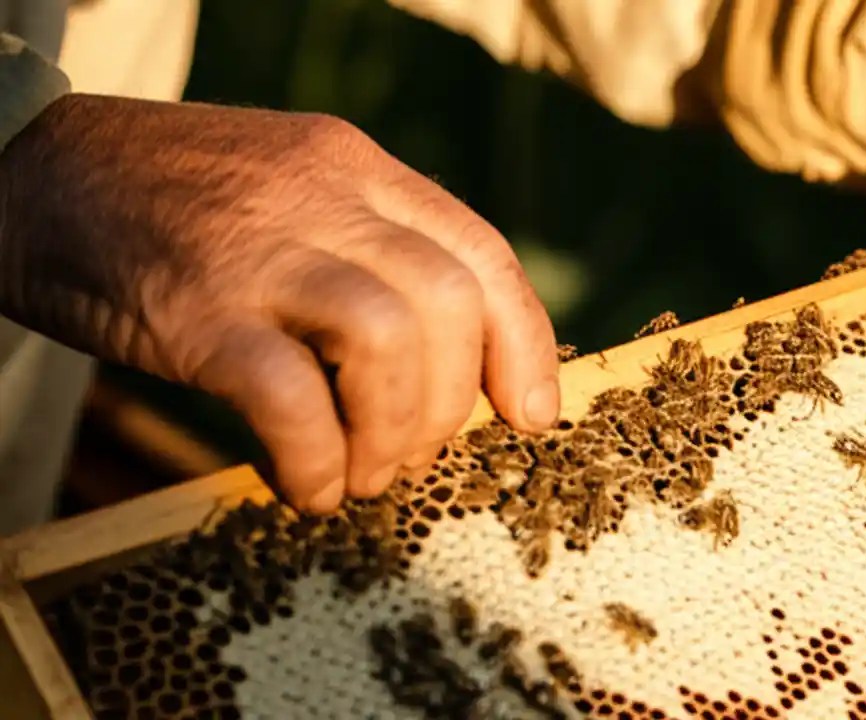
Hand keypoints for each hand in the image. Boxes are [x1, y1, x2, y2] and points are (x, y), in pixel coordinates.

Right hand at [0, 94, 560, 511]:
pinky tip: (307, 487)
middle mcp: (322, 198)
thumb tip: (446, 359)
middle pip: (449, 305)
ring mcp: (257, 250)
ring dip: (393, 433)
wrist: (32, 173)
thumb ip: (370, 250)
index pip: (483, 254)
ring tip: (363, 475)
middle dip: (453, 404)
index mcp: (359, 169)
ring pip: (387, 342)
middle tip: (414, 456)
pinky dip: (316, 457)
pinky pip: (289, 395)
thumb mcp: (293, 193)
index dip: (526, 346)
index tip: (531, 416)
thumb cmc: (173, 204)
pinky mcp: (192, 310)